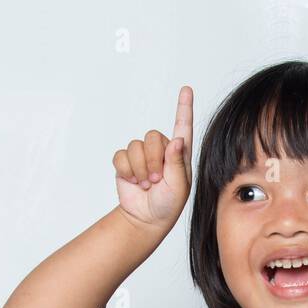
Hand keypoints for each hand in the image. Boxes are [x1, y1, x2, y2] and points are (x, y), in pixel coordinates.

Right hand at [112, 85, 192, 230]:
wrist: (146, 218)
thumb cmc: (168, 204)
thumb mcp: (179, 187)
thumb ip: (177, 163)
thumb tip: (177, 140)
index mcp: (178, 154)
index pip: (182, 126)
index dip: (183, 107)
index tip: (186, 89)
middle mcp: (160, 150)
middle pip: (152, 136)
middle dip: (152, 160)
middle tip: (156, 180)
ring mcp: (142, 155)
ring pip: (135, 146)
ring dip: (139, 169)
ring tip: (146, 184)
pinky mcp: (125, 162)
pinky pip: (121, 155)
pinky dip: (126, 171)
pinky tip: (133, 182)